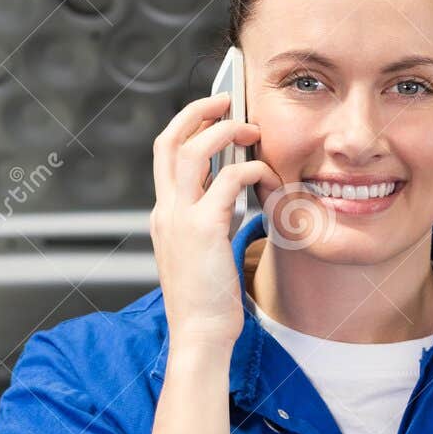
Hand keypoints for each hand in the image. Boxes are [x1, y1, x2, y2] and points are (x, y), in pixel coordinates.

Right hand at [150, 92, 281, 349]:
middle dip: (197, 111)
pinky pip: (228, 180)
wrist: (199, 334)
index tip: (212, 113)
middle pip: (169, 141)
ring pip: (192, 150)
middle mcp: (165, 211)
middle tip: (227, 99)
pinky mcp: (203, 230)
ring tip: (250, 128)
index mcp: (164, 216)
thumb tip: (230, 195)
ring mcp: (180, 219)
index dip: (187, 126)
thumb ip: (208, 221)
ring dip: (224, 131)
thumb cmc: (207, 302)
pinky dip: (250, 168)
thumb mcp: (202, 253)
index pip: (166, 155)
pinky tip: (267, 175)